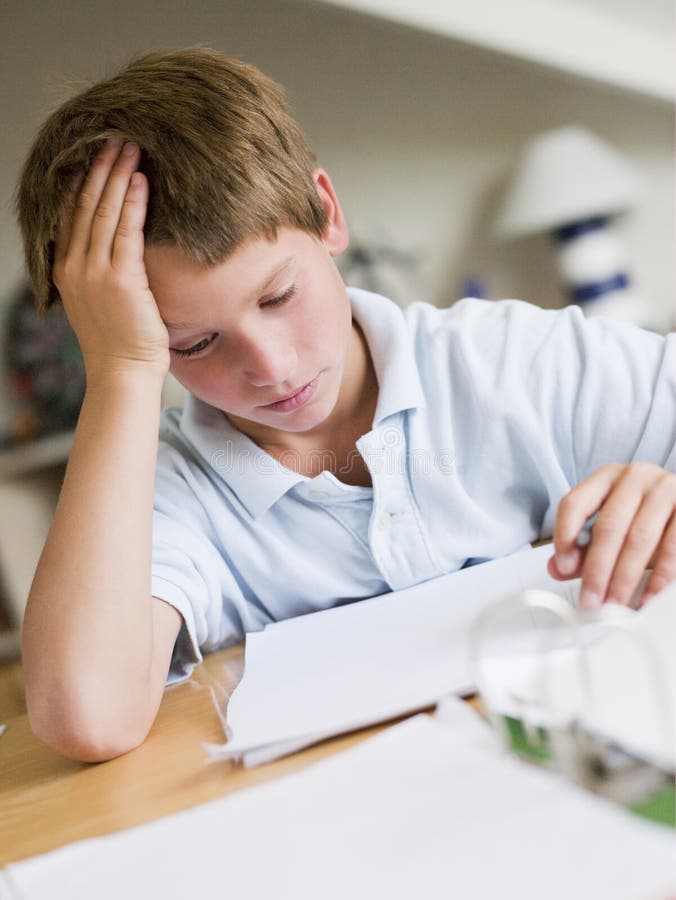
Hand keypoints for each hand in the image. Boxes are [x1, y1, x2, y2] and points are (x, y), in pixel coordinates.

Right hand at [53, 138, 169, 381]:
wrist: (122, 374)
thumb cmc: (121, 344)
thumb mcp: (100, 303)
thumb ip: (102, 274)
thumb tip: (120, 250)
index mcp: (65, 271)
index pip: (70, 215)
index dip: (82, 182)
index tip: (94, 156)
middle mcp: (74, 267)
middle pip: (84, 205)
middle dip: (100, 169)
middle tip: (114, 138)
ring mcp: (94, 273)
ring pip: (103, 212)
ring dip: (117, 176)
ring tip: (130, 148)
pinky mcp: (120, 280)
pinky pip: (126, 231)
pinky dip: (133, 203)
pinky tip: (140, 181)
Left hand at [547, 462, 675, 608]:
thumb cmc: (645, 514)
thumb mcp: (612, 526)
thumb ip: (583, 547)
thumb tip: (557, 569)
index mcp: (607, 477)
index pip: (574, 503)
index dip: (564, 537)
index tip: (563, 567)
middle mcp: (635, 477)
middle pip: (608, 525)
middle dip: (597, 569)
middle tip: (591, 598)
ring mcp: (666, 489)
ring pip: (639, 538)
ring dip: (625, 577)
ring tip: (616, 602)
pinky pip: (672, 547)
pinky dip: (659, 576)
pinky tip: (648, 594)